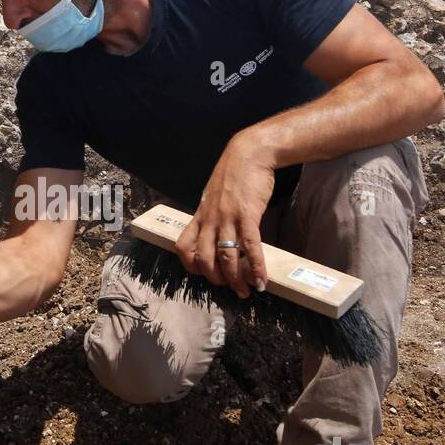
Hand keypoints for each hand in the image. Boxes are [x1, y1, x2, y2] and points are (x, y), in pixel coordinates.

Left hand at [173, 133, 274, 298]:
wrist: (249, 153)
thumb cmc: (233, 174)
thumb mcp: (214, 196)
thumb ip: (212, 215)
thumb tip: (216, 232)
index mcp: (200, 215)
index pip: (183, 246)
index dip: (190, 265)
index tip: (203, 273)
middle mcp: (209, 219)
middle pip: (204, 258)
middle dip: (216, 278)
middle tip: (229, 287)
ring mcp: (227, 217)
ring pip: (225, 257)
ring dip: (235, 279)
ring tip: (245, 290)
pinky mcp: (247, 215)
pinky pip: (249, 247)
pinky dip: (255, 267)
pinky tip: (261, 280)